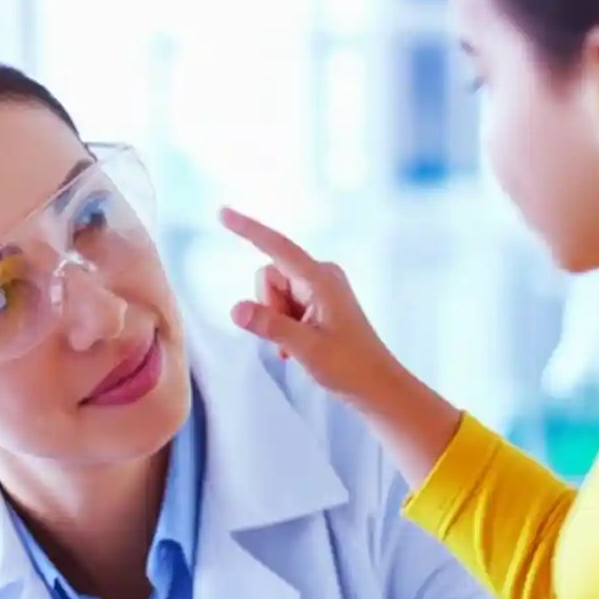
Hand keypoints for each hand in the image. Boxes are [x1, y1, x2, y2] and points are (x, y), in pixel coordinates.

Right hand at [219, 207, 410, 405]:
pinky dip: (283, 324)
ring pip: (273, 293)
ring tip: (297, 346)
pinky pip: (283, 304)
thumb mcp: (306, 348)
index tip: (222, 213)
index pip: (276, 246)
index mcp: (320, 278)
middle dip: (268, 307)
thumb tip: (235, 309)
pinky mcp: (318, 301)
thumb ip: (270, 325)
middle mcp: (320, 275)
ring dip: (275, 320)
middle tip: (289, 339)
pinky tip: (297, 348)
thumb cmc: (349, 366)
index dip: (248, 229)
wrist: (376, 385)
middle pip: (269, 276)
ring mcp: (320, 288)